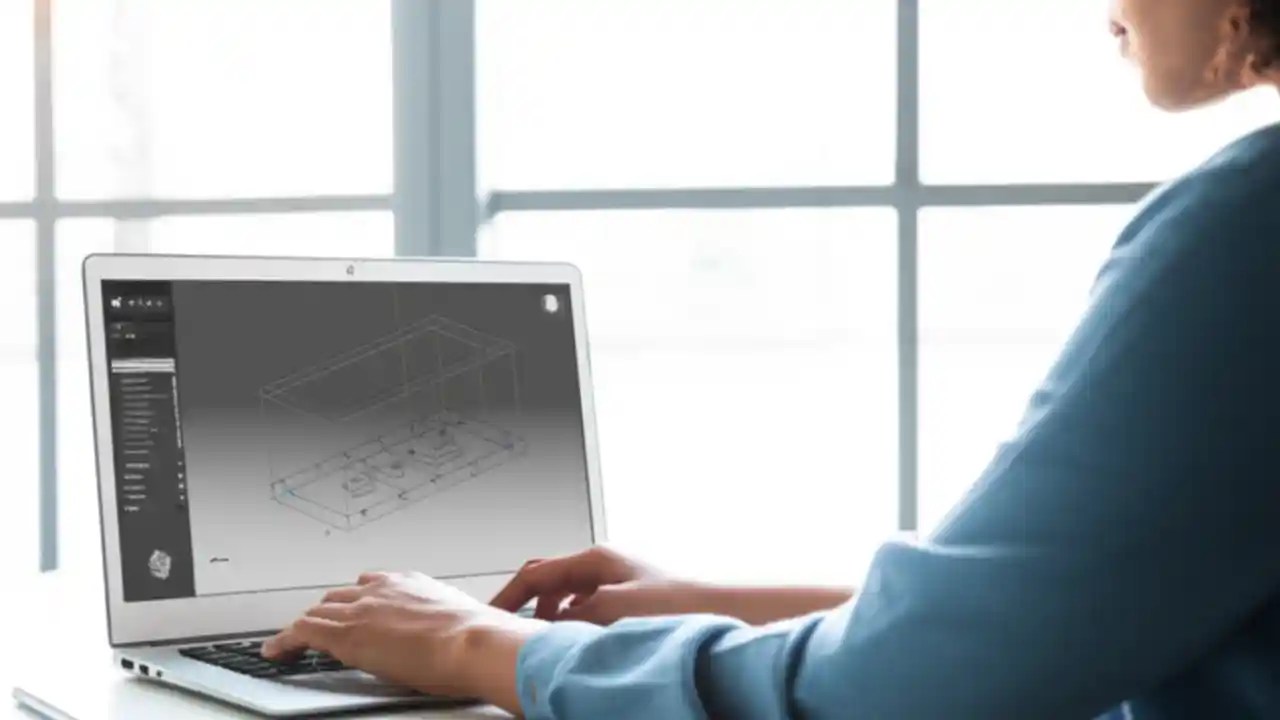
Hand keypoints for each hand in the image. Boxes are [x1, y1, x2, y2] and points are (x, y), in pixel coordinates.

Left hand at [262, 571, 543, 713]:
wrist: (474, 642)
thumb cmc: (478, 638)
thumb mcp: (459, 621)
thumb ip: (441, 623)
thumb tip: (448, 639)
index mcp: (412, 584)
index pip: (371, 586)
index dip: (356, 601)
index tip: (354, 611)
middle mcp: (383, 589)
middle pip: (340, 596)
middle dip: (328, 611)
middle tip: (320, 628)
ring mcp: (363, 608)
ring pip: (319, 611)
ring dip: (308, 625)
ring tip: (295, 640)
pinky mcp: (347, 634)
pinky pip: (304, 631)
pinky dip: (286, 640)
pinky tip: (275, 651)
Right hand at [491, 546, 692, 624]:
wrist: (718, 610)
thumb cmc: (676, 604)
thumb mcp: (609, 609)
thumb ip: (570, 614)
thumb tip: (547, 624)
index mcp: (595, 558)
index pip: (536, 573)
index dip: (508, 596)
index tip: (490, 615)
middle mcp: (605, 564)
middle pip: (550, 580)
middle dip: (528, 604)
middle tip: (510, 627)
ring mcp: (617, 579)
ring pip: (569, 596)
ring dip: (553, 616)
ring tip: (546, 639)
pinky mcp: (630, 598)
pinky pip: (589, 607)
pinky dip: (575, 622)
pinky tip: (578, 640)